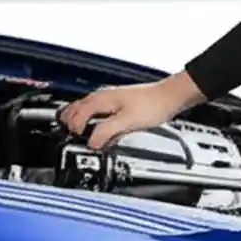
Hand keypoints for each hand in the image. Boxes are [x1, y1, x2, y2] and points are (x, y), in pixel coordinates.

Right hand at [58, 72, 205, 149]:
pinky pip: (97, 113)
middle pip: (75, 108)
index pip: (77, 115)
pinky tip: (98, 131)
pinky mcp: (117, 105)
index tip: (76, 140)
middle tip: (70, 137)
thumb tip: (92, 143)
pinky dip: (92, 122)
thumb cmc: (153, 105)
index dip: (74, 129)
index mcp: (101, 100)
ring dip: (79, 121)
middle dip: (69, 123)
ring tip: (78, 134)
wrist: (170, 97)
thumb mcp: (127, 122)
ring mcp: (109, 100)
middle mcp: (102, 97)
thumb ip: (107, 132)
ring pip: (85, 110)